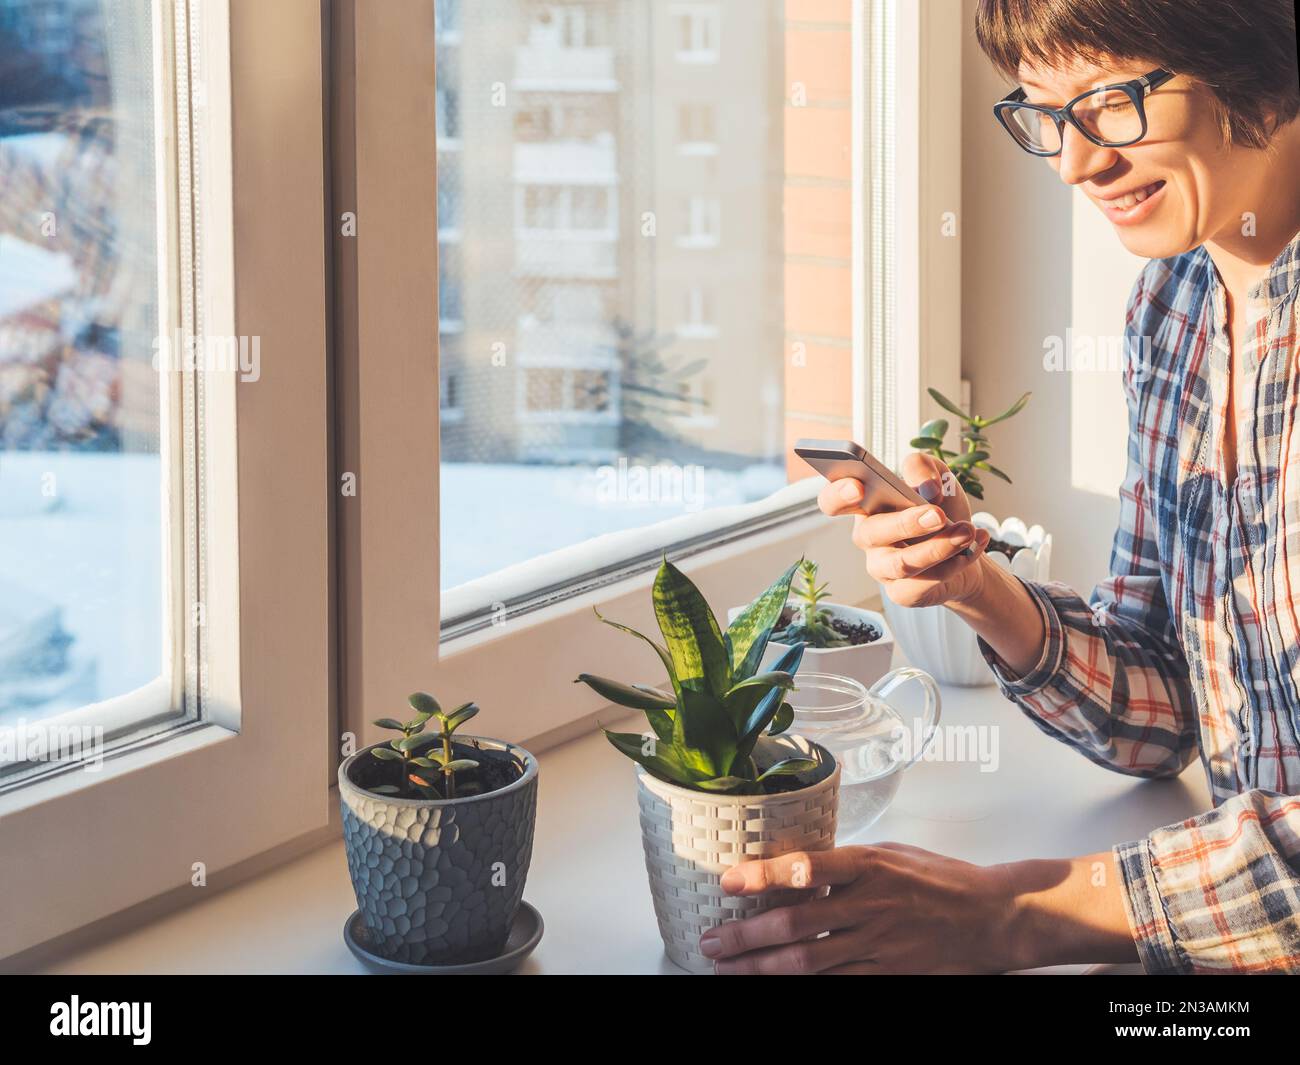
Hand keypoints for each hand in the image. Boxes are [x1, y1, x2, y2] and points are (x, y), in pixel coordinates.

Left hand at [698, 845, 1136, 973]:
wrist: (994, 917)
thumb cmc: (940, 879)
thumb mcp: (891, 853)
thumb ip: (844, 863)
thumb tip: (795, 868)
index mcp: (867, 865)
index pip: (805, 868)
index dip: (762, 875)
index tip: (727, 879)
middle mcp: (868, 905)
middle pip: (796, 924)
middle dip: (746, 935)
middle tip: (710, 941)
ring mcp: (878, 945)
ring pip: (808, 962)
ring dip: (761, 968)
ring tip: (727, 970)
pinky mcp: (888, 974)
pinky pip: (838, 984)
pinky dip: (803, 988)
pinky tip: (775, 987)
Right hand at [817, 452, 989, 608]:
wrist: (965, 547)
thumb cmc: (941, 509)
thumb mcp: (937, 478)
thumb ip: (925, 468)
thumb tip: (926, 488)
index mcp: (867, 505)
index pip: (833, 501)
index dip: (838, 494)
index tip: (858, 487)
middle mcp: (868, 538)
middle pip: (871, 533)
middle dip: (905, 523)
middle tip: (938, 514)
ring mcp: (882, 567)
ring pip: (901, 563)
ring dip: (938, 547)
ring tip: (967, 532)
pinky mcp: (902, 593)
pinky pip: (924, 583)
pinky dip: (956, 563)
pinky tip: (975, 544)